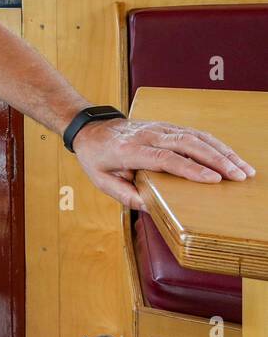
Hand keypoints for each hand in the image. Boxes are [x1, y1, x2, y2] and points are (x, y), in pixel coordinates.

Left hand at [73, 118, 255, 210]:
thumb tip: (154, 210)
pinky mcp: (167, 127)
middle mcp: (148, 135)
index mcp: (130, 150)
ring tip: (244, 169)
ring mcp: (159, 128)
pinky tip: (232, 158)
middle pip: (187, 144)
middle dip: (217, 160)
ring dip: (223, 152)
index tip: (214, 180)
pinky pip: (196, 134)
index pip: (165, 158)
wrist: (91, 129)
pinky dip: (216, 145)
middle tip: (239, 176)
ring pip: (196, 136)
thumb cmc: (97, 159)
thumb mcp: (103, 182)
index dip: (191, 169)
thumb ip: (127, 196)